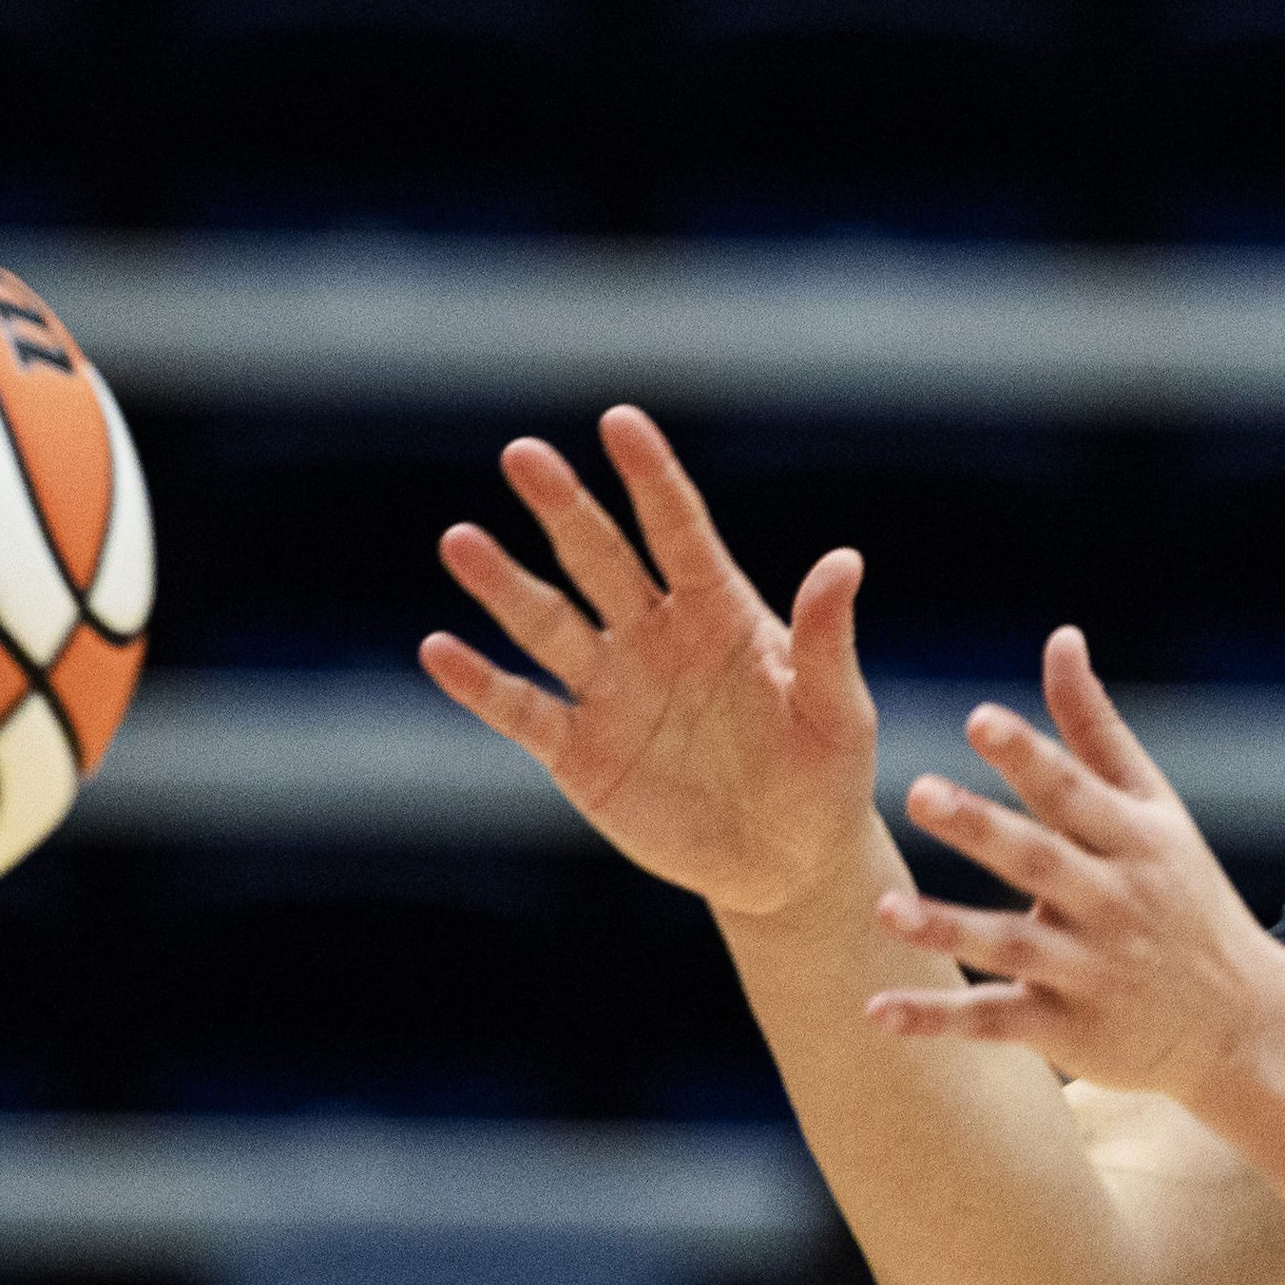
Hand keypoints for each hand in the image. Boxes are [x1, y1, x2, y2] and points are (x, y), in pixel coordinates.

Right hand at [419, 406, 879, 920]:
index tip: (619, 420)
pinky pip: (521, 710)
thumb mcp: (837, 713)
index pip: (679, 530)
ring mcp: (611, 691)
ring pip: (547, 625)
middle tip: (523, 454)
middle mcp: (654, 637)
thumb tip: (845, 560)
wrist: (788, 864)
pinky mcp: (578, 752)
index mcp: (720, 612)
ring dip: (503, 585)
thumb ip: (826, 642)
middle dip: (563, 507)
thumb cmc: (824, 776)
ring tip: (460, 541)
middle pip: (599, 558)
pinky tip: (439, 650)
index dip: (650, 477)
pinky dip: (480, 684)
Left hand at [865, 628, 1284, 1104]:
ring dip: (948, 928)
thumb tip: (1060, 638)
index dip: (1028, 755)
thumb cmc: (1183, 897)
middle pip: (1041, 862)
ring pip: (1012, 946)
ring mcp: (1089, 970)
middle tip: (919, 793)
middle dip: (982, 829)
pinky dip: (937, 1019)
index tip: (978, 720)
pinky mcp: (1066, 1030)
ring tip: (884, 908)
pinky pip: (994, 1020)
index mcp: (1134, 841)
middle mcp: (1112, 903)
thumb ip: (1097, 730)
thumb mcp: (1154, 811)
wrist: (1242, 1022)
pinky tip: (875, 1010)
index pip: (1074, 793)